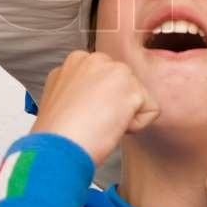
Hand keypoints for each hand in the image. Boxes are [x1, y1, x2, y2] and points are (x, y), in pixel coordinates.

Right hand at [30, 50, 157, 166]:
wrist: (56, 147)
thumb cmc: (56, 133)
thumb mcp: (61, 98)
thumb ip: (81, 88)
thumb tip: (98, 97)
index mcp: (76, 61)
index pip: (106, 79)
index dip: (98, 103)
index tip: (81, 114)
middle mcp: (96, 59)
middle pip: (125, 84)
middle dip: (115, 106)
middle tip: (91, 121)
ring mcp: (114, 71)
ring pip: (138, 97)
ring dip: (124, 116)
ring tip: (98, 124)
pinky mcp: (131, 88)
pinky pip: (151, 111)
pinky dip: (136, 127)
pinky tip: (110, 128)